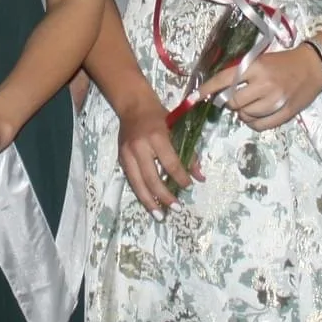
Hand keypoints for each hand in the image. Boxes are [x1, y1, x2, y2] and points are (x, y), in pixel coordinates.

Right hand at [114, 95, 190, 212]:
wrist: (133, 105)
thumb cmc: (159, 116)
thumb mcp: (177, 129)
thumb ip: (189, 153)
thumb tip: (200, 177)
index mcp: (157, 137)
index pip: (170, 163)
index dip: (180, 178)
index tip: (188, 187)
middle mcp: (140, 147)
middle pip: (152, 178)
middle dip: (164, 196)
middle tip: (176, 209)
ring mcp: (127, 154)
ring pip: (138, 183)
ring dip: (149, 201)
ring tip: (159, 216)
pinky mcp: (121, 158)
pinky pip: (131, 180)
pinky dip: (140, 193)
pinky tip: (149, 203)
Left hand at [198, 45, 321, 132]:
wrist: (312, 65)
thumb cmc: (283, 61)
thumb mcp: (260, 60)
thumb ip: (241, 73)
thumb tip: (219, 89)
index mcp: (255, 67)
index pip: (224, 80)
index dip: (208, 89)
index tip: (195, 96)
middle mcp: (264, 83)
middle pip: (234, 102)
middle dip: (229, 103)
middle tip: (234, 99)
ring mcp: (276, 99)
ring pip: (247, 115)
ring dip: (243, 113)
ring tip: (249, 106)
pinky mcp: (286, 112)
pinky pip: (262, 125)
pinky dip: (254, 123)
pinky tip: (256, 116)